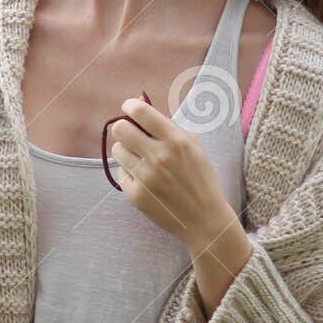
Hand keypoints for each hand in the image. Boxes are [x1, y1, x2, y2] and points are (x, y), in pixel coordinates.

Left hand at [107, 95, 233, 252]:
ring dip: (126, 151)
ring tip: (142, 160)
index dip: (130, 106)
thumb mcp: (193, 146)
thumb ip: (167, 124)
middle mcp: (159, 157)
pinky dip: (130, 173)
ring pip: (117, 149)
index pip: (140, 112)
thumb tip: (138, 102)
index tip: (129, 108)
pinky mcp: (136, 195)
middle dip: (124, 128)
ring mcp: (146, 177)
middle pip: (120, 128)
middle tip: (132, 136)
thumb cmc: (199, 178)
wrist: (205, 219)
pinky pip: (121, 172)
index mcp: (176, 141)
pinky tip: (145, 180)